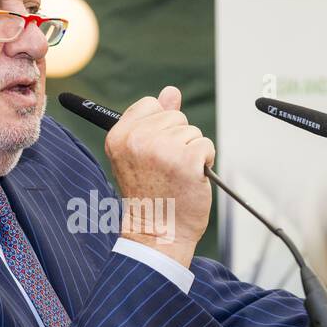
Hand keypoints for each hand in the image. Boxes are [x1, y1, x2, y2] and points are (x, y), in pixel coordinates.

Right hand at [105, 85, 214, 268]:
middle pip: (175, 116)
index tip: (155, 152)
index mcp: (119, 136)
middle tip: (166, 169)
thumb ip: (154, 121)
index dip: (160, 127)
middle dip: (178, 139)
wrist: (157, 233)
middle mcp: (137, 140)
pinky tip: (191, 179)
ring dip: (192, 152)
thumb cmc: (150, 197)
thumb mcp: (141, 156)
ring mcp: (162, 149)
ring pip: (192, 131)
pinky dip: (205, 162)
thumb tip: (171, 93)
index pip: (149, 105)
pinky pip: (207, 145)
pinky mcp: (186, 159)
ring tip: (177, 176)